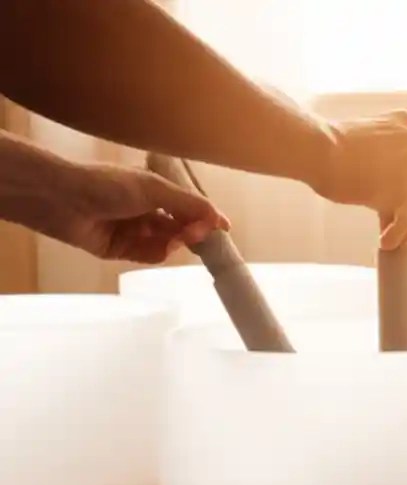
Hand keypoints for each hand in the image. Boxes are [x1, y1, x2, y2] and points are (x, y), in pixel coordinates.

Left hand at [45, 163, 229, 264]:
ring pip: (167, 244)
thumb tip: (219, 219)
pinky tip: (156, 247)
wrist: (61, 200)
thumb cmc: (106, 186)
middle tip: (195, 235)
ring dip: (173, 243)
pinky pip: (148, 255)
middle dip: (190, 232)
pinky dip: (154, 253)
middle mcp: (146, 210)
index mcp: (155, 190)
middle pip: (181, 227)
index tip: (223, 230)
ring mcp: (133, 231)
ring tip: (171, 240)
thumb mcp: (154, 189)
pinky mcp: (121, 249)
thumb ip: (189, 205)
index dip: (206, 218)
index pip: (189, 207)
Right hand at [312, 110, 406, 249]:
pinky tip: (384, 242)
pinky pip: (406, 220)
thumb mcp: (365, 140)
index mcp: (405, 124)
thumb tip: (386, 189)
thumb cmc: (327, 144)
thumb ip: (384, 156)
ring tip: (394, 234)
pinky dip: (397, 234)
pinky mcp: (402, 193)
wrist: (318, 149)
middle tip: (396, 213)